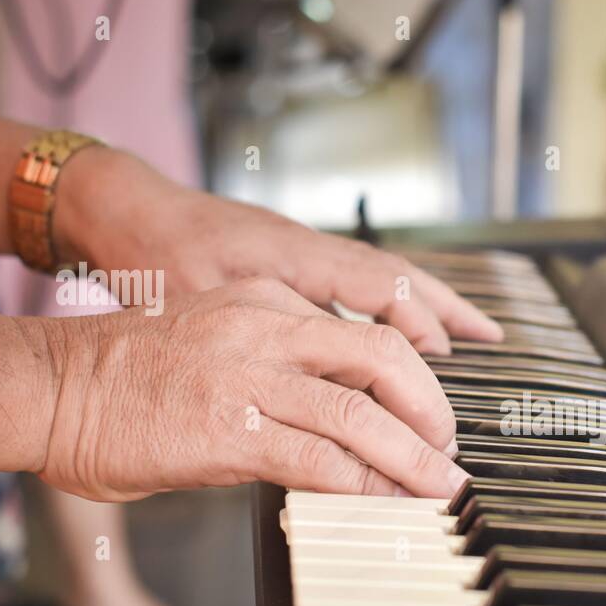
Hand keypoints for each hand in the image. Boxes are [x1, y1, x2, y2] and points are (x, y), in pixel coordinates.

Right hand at [34, 277, 469, 501]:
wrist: (45, 386)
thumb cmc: (122, 373)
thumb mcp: (214, 339)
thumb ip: (276, 362)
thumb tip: (335, 412)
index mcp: (265, 301)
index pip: (363, 333)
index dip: (412, 378)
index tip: (430, 414)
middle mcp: (265, 328)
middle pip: (383, 359)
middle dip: (432, 408)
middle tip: (448, 449)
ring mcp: (247, 377)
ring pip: (361, 414)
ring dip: (413, 458)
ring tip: (440, 487)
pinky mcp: (228, 430)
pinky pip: (320, 460)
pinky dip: (365, 487)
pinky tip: (385, 505)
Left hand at [53, 149, 501, 354]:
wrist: (117, 211)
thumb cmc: (147, 255)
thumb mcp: (197, 307)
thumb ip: (257, 344)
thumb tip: (316, 393)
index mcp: (289, 257)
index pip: (378, 286)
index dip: (416, 325)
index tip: (445, 360)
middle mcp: (306, 250)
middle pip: (397, 275)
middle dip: (448, 309)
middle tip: (489, 339)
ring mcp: (303, 253)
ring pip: (384, 275)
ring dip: (430, 305)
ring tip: (469, 335)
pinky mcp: (293, 261)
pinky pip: (361, 280)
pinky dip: (395, 304)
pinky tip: (405, 332)